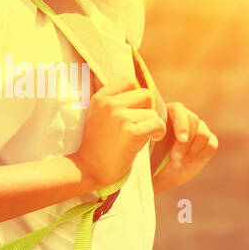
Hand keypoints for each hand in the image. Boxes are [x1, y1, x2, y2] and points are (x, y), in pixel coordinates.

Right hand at [74, 76, 166, 190]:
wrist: (89, 168)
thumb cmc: (97, 144)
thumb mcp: (97, 115)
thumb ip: (112, 101)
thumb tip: (135, 84)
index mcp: (101, 98)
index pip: (128, 81)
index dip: (136, 95)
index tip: (135, 109)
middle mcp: (110, 104)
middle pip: (145, 95)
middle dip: (147, 110)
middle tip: (140, 124)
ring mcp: (120, 117)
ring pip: (153, 112)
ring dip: (151, 125)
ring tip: (141, 135)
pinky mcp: (131, 132)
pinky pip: (157, 124)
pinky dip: (158, 132)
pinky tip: (152, 138)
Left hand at [152, 102, 217, 192]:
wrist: (161, 173)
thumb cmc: (151, 156)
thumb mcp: (147, 145)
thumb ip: (152, 134)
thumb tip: (154, 129)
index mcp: (168, 113)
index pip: (179, 109)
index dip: (182, 123)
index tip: (181, 139)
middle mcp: (185, 117)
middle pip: (194, 122)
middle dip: (185, 143)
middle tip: (175, 158)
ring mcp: (198, 128)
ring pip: (203, 134)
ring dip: (192, 151)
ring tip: (179, 162)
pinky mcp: (208, 141)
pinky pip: (211, 144)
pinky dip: (201, 155)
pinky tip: (189, 162)